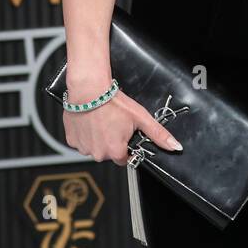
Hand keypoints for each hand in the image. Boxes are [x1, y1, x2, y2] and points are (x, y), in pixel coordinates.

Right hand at [62, 80, 183, 166]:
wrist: (89, 89)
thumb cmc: (114, 102)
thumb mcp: (140, 117)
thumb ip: (158, 134)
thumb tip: (175, 147)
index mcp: (115, 151)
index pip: (124, 158)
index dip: (125, 146)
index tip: (123, 133)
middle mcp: (98, 154)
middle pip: (108, 153)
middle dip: (111, 141)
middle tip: (112, 124)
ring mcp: (83, 148)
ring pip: (94, 148)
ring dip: (97, 138)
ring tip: (100, 121)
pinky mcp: (71, 140)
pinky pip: (81, 142)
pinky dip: (85, 134)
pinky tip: (89, 122)